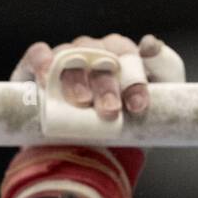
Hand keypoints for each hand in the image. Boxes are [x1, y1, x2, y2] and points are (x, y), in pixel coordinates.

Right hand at [9, 31, 175, 120]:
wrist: (87, 154)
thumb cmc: (124, 126)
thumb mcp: (153, 106)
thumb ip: (162, 71)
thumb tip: (150, 43)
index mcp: (120, 56)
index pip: (128, 56)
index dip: (134, 80)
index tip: (138, 107)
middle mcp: (92, 52)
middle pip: (100, 58)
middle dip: (106, 86)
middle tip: (110, 111)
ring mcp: (64, 58)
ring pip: (71, 58)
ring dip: (77, 79)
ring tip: (82, 102)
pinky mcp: (35, 68)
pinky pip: (38, 54)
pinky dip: (42, 61)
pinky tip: (47, 76)